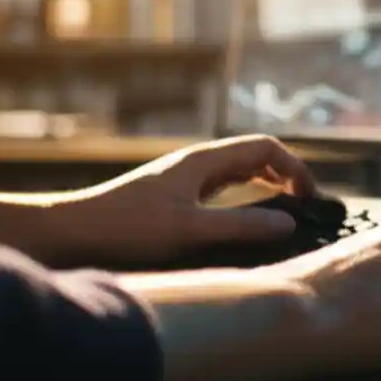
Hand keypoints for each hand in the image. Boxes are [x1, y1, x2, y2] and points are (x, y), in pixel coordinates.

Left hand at [59, 134, 317, 264]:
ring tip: (285, 213)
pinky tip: (244, 223)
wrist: (70, 232)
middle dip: (287, 175)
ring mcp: (185, 179)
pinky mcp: (174, 197)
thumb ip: (241, 225)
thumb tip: (288, 223)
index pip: (266, 148)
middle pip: (256, 156)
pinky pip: (223, 189)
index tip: (311, 199)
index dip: (296, 168)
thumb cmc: (125, 228)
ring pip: (239, 172)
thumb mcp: (189, 229)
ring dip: (268, 186)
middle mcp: (197, 164)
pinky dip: (246, 199)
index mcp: (205, 161)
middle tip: (306, 206)